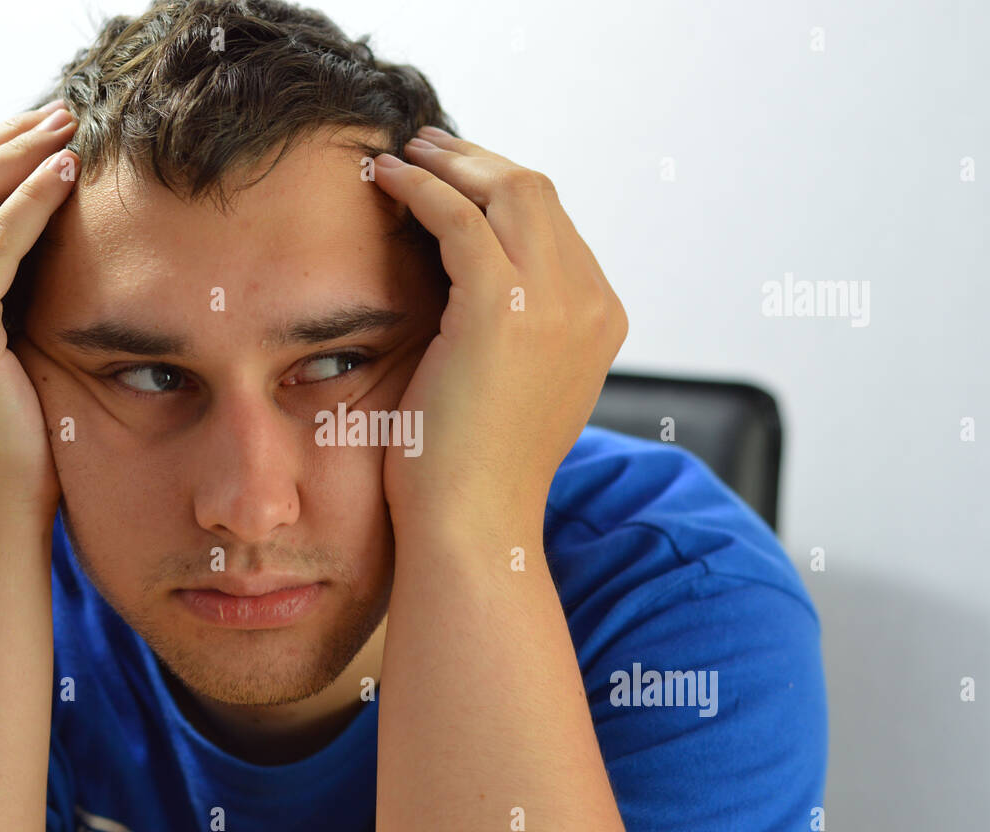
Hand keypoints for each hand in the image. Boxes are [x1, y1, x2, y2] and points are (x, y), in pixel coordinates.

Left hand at [369, 127, 627, 536]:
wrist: (470, 524)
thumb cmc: (471, 466)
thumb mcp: (512, 382)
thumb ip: (518, 324)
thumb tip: (473, 276)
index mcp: (601, 321)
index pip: (555, 225)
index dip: (500, 191)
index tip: (454, 177)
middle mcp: (591, 304)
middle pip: (538, 194)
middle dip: (478, 163)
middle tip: (427, 148)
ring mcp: (555, 305)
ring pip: (507, 192)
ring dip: (451, 164)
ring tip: (404, 156)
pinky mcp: (503, 310)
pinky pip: (461, 218)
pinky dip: (422, 191)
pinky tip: (388, 182)